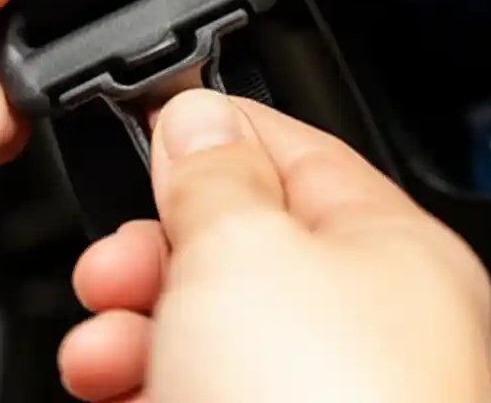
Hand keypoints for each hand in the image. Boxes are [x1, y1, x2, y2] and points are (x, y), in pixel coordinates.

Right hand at [60, 90, 490, 401]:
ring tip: (103, 343)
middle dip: (154, 247)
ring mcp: (312, 397)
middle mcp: (359, 327)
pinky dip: (138, 382)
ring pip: (201, 327)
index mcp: (387, 251)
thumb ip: (212, 172)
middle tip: (114, 262)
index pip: (293, 151)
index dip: (210, 130)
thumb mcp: (246, 250)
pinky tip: (110, 388)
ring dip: (131, 322)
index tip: (141, 123)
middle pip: (236, 247)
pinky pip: (190, 391)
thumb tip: (195, 115)